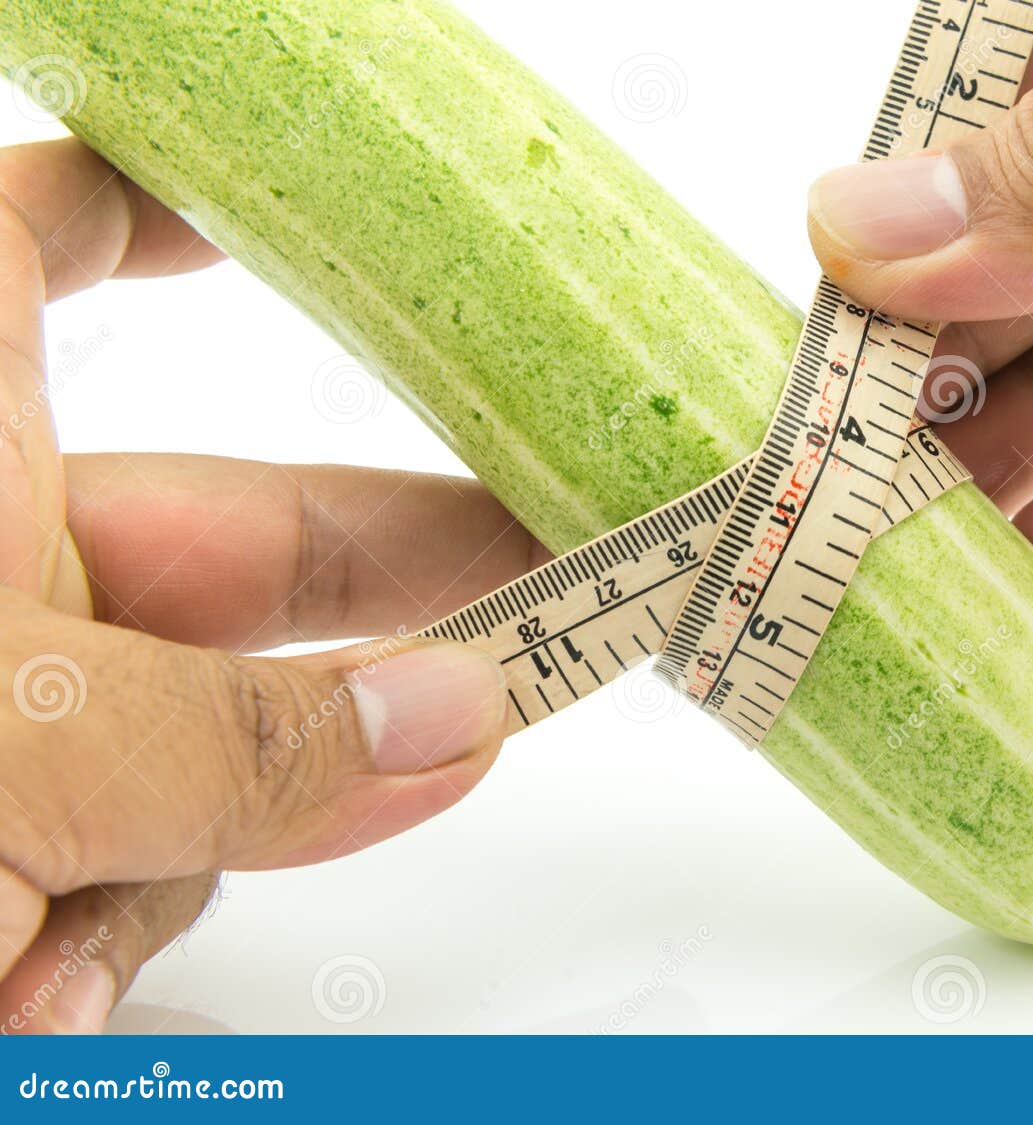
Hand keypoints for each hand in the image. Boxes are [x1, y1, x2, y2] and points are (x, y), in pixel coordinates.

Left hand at [0, 139, 543, 1032]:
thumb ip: (233, 736)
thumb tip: (461, 721)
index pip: (44, 240)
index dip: (179, 209)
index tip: (299, 228)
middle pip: (238, 533)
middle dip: (398, 589)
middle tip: (559, 612)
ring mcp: (1, 708)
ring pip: (207, 744)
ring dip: (205, 839)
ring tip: (59, 953)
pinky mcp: (9, 838)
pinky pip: (138, 861)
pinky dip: (111, 927)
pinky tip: (23, 994)